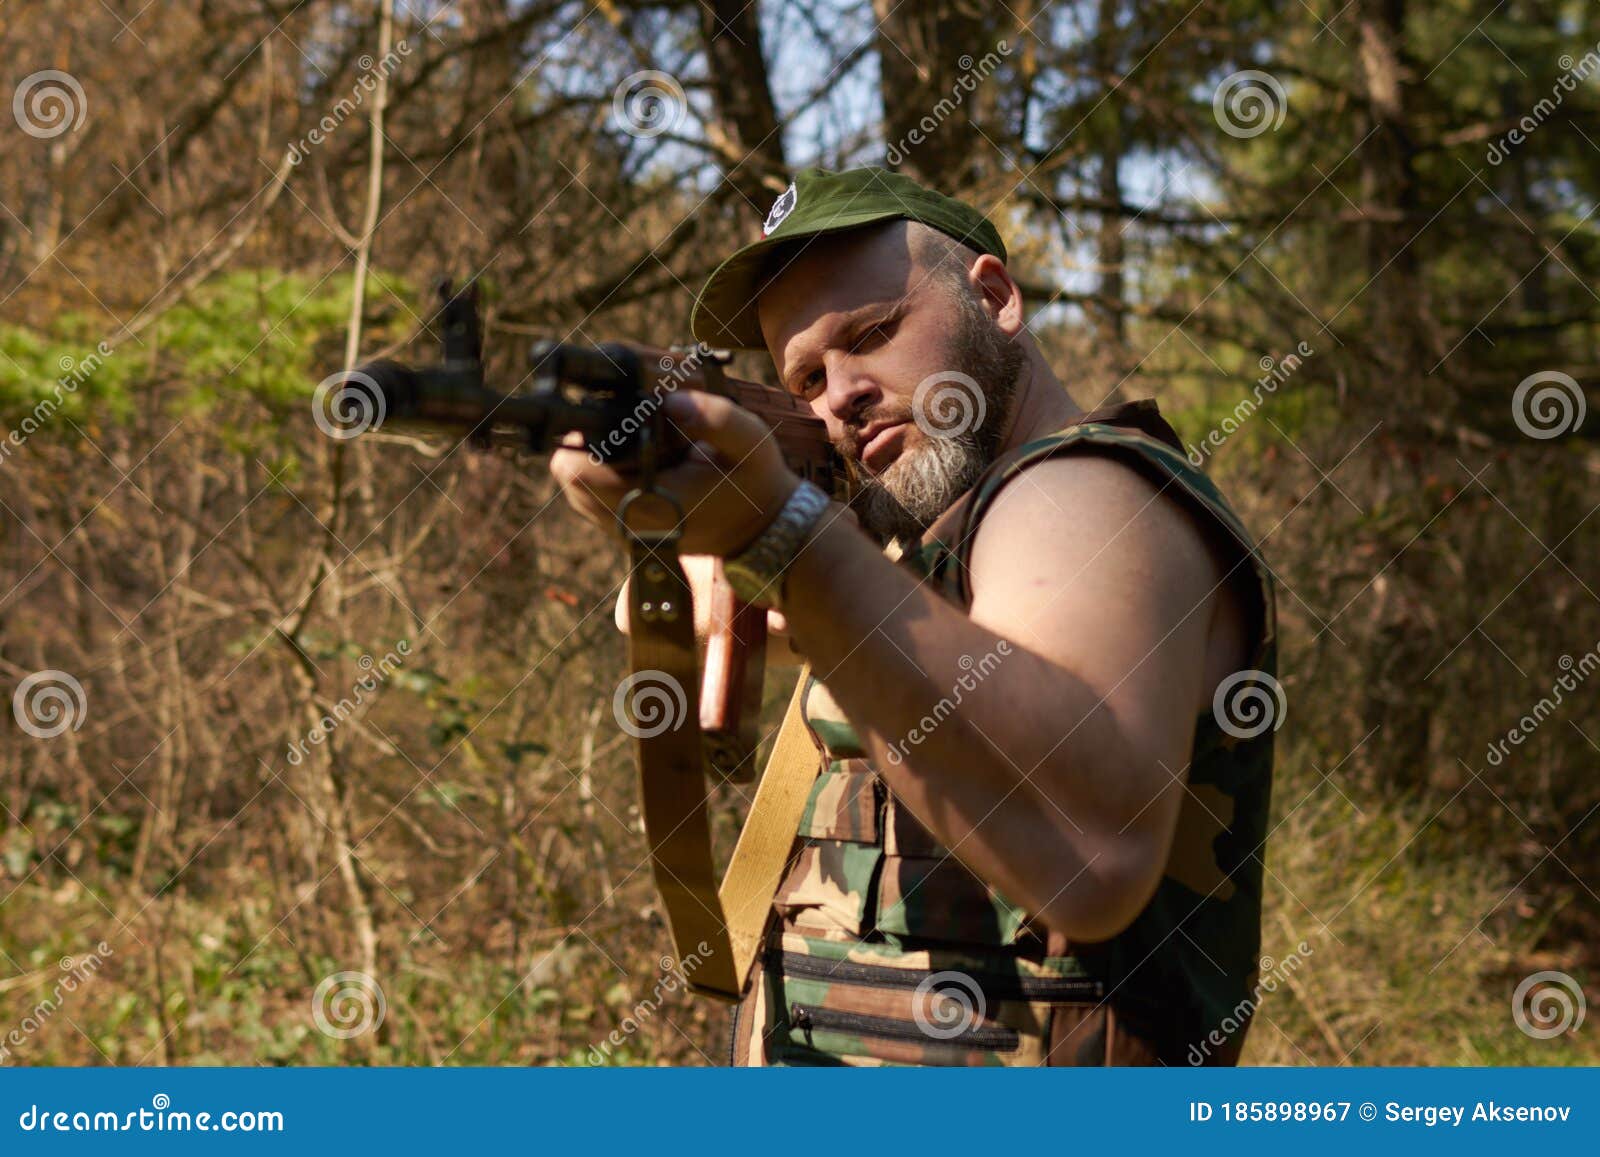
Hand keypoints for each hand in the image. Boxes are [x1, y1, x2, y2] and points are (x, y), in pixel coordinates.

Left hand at [550, 375, 799, 557]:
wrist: (764, 530)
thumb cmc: (755, 481)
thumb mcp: (749, 441)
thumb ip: (714, 418)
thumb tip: (668, 400)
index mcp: (654, 501)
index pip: (579, 471)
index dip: (579, 435)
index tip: (598, 412)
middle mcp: (633, 524)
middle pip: (569, 479)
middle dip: (581, 445)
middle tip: (612, 421)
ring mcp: (628, 534)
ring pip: (575, 493)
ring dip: (587, 463)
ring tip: (619, 439)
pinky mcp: (630, 536)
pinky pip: (592, 505)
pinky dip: (599, 479)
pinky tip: (626, 459)